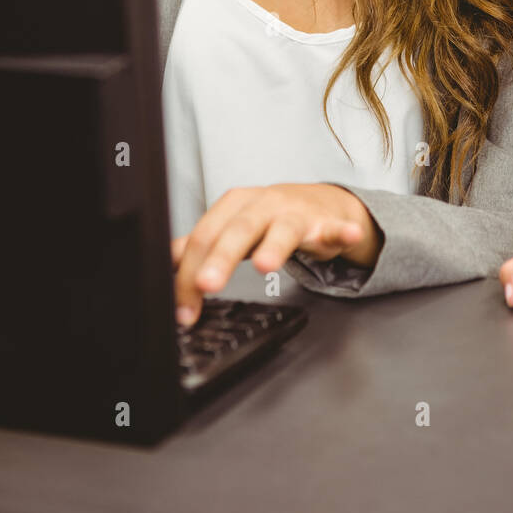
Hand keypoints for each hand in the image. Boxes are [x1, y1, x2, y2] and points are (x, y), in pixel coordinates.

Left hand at [171, 183, 382, 324]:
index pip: (204, 237)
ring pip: (282, 229)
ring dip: (274, 246)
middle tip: (206, 285)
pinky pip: (335, 228)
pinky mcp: (326, 223)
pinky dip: (341, 232)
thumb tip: (165, 260)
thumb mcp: (232, 226)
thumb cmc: (271, 218)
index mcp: (235, 205)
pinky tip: (347, 235)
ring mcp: (296, 213)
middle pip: (238, 231)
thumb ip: (201, 243)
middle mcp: (263, 204)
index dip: (189, 273)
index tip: (182, 308)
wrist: (320, 203)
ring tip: (265, 265)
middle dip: (220, 258)